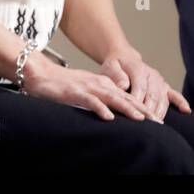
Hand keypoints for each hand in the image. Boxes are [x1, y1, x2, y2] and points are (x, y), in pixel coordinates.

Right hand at [21, 51, 159, 121]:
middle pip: (124, 97)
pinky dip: (100, 108)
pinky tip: (109, 117)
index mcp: (101, 83)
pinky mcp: (73, 92)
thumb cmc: (60, 82)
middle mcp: (97, 83)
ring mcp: (86, 87)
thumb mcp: (84, 87)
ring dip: (127, 108)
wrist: (38, 72)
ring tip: (140, 119)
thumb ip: (100, 96)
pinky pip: (89, 101)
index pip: (126, 96)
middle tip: (156, 121)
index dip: (141, 107)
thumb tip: (114, 109)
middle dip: (141, 109)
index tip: (155, 119)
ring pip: (111, 98)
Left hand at [99, 48, 191, 122]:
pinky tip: (185, 110)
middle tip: (146, 125)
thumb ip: (116, 75)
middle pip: (152, 95)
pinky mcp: (165, 87)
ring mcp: (160, 81)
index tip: (135, 113)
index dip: (138, 100)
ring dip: (160, 112)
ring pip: (162, 98)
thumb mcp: (110, 67)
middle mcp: (151, 74)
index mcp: (137, 68)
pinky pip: (175, 95)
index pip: (140, 86)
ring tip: (156, 125)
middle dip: (150, 110)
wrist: (124, 59)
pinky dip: (180, 102)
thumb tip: (123, 86)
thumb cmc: (115, 67)